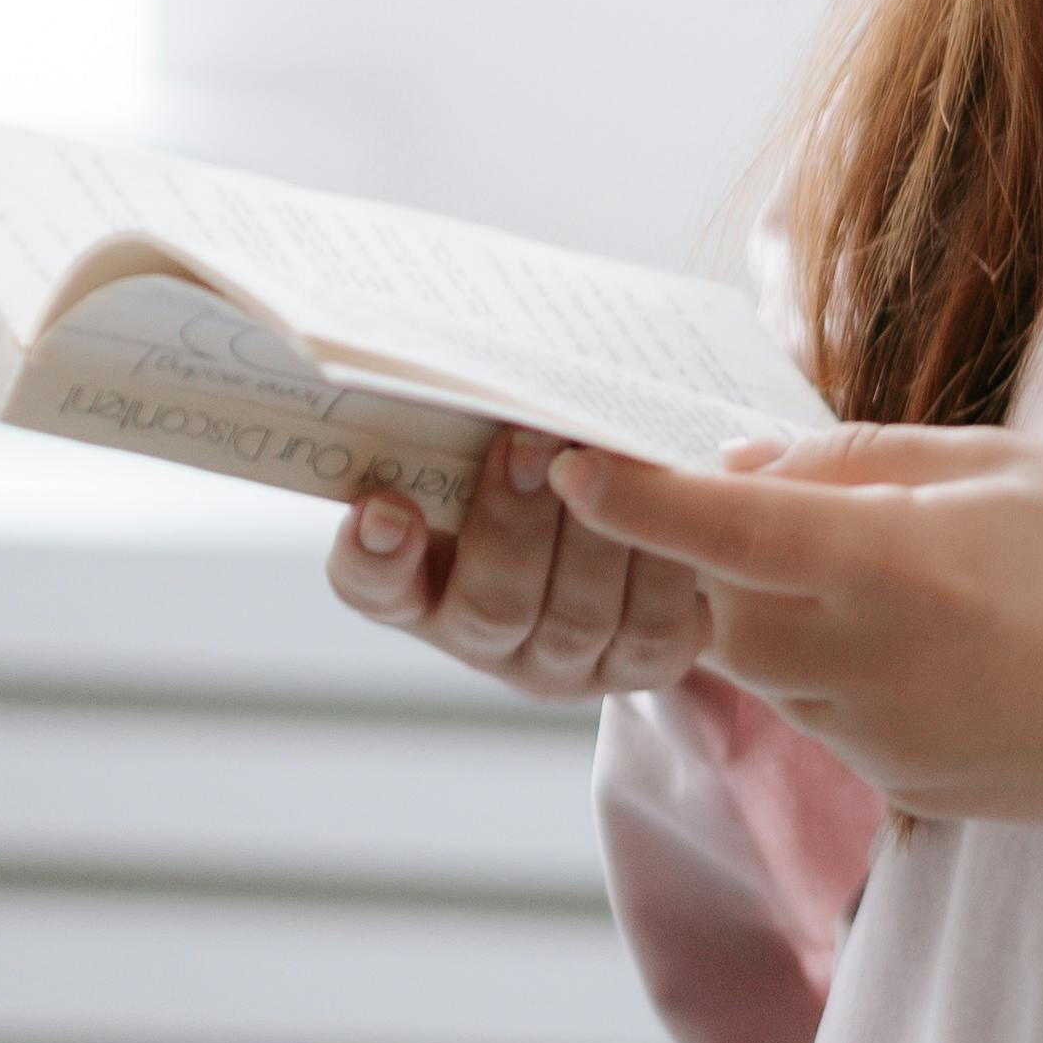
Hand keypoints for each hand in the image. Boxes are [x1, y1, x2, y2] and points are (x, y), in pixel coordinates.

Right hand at [325, 427, 716, 702]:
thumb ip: (473, 424)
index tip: (386, 508)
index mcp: (416, 582)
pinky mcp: (640, 668)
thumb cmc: (544, 458)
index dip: (375, 556)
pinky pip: (655, 624)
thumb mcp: (491, 443)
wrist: (636, 509)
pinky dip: (662, 556)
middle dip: (514, 521)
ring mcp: (561, 663)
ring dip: (596, 534)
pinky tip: (671, 495)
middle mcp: (482, 637)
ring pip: (576, 618)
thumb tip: (485, 374)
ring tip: (608, 458)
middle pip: (490, 605)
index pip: (372, 584)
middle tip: (532, 440)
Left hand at [544, 424, 1042, 828]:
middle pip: (722, 616)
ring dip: (782, 621)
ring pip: (770, 674)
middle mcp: (878, 663)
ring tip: (893, 580)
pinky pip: (830, 723)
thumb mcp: (997, 464)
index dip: (635, 499)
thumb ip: (855, 465)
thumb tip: (737, 471)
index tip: (571, 465)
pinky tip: (939, 648)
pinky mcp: (906, 795)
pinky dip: (842, 674)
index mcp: (902, 563)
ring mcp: (888, 744)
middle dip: (718, 564)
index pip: (725, 528)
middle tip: (764, 512)